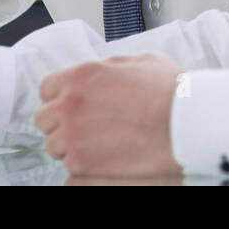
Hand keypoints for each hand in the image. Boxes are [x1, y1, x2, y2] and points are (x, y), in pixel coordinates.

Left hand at [35, 53, 184, 178]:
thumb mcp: (139, 62)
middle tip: (82, 129)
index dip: (59, 98)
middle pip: (44, 119)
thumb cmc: (169, 92)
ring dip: (69, 147)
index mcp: (81, 75)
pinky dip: (82, 165)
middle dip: (61, 124)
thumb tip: (104, 71)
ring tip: (94, 147)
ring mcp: (72, 134)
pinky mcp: (81, 162)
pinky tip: (102, 160)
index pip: (46, 88)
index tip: (70, 105)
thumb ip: (111, 66)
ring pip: (53, 146)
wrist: (184, 124)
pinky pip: (68, 166)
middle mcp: (70, 103)